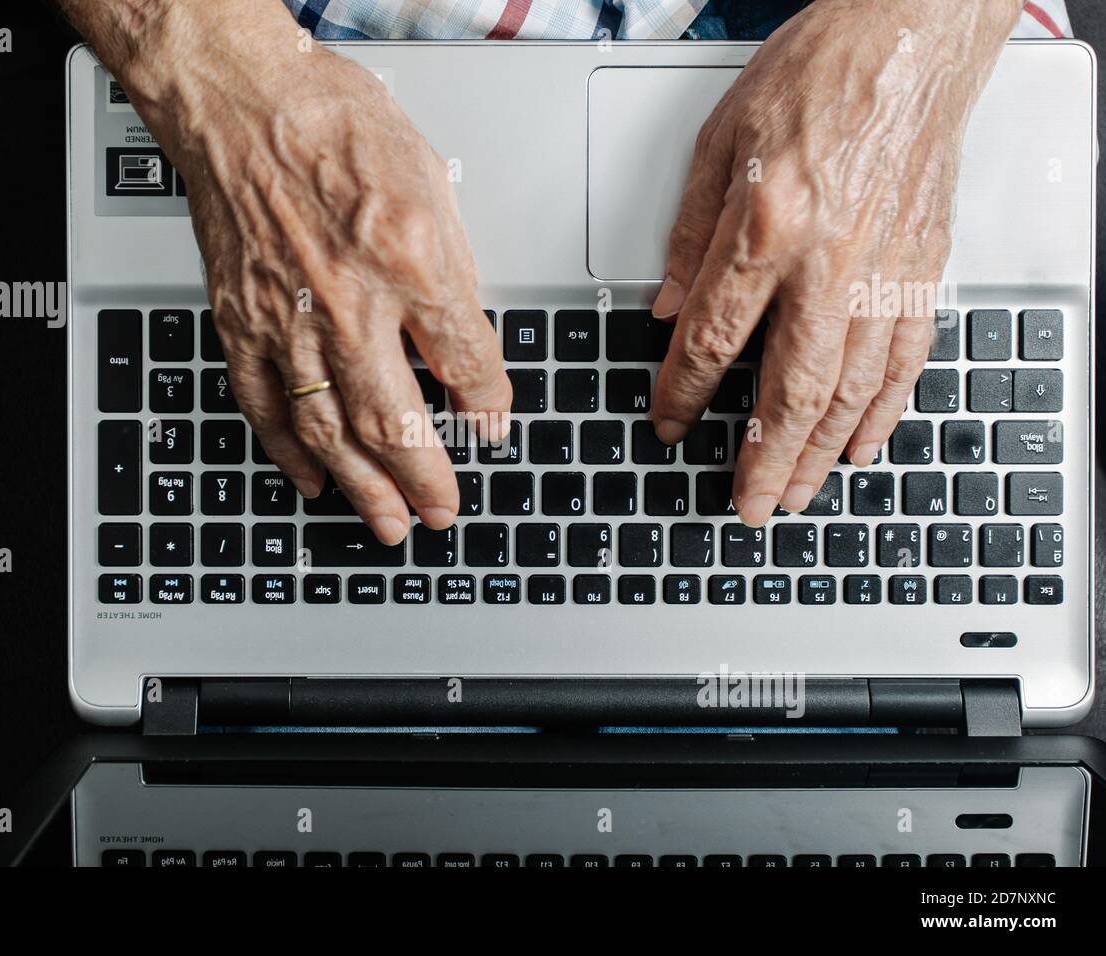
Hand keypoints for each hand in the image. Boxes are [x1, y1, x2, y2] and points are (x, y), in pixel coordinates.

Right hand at [64, 0, 511, 543]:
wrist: (241, 102)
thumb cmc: (332, 125)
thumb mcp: (431, 182)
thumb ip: (452, 271)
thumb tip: (466, 341)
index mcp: (410, 261)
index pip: (465, 363)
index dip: (487, 408)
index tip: (490, 429)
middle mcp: (349, 302)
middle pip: (397, 418)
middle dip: (425, 478)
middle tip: (441, 513)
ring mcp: (288, 320)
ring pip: (331, 429)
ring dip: (364, 486)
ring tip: (387, 523)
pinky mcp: (242, 323)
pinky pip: (267, 405)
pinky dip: (290, 451)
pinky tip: (313, 479)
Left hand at [649, 0, 1022, 525]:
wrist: (910, 36)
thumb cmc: (818, 75)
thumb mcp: (721, 145)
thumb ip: (692, 238)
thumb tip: (672, 310)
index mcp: (768, 228)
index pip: (714, 339)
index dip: (684, 393)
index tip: (668, 425)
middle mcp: (829, 261)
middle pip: (791, 388)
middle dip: (764, 459)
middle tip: (747, 505)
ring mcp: (884, 271)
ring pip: (852, 388)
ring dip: (820, 452)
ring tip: (796, 493)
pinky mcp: (922, 269)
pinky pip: (905, 359)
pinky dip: (883, 410)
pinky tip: (863, 442)